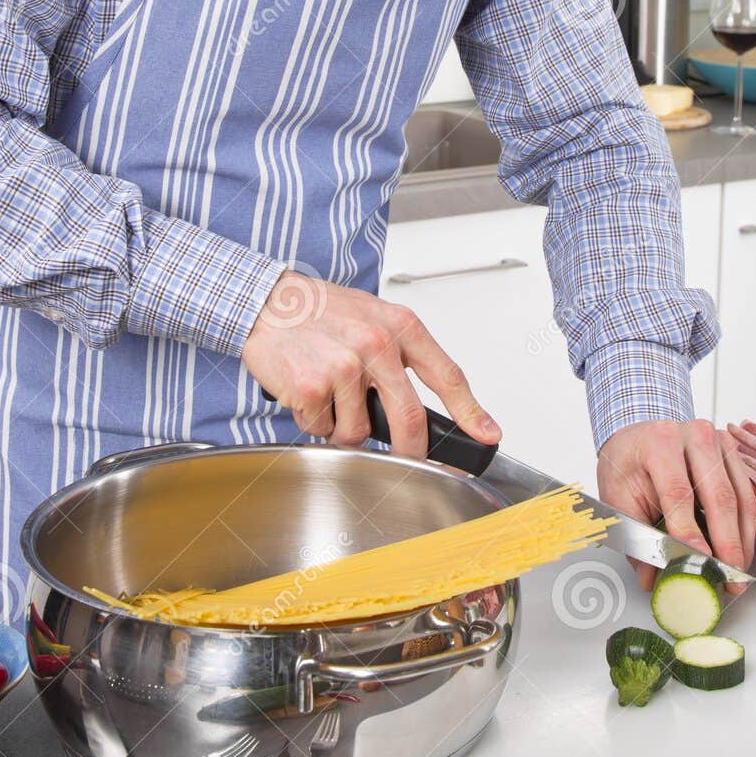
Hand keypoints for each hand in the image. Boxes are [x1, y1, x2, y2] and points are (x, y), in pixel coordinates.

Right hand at [241, 271, 500, 459]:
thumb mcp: (373, 316)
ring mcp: (344, 366)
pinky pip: (322, 428)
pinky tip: (307, 391)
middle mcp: (376, 344)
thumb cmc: (321, 310)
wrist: (268, 299)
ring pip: (358, 431)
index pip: (447, 375)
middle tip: (406, 457)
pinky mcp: (313, 385)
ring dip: (343, 426)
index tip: (488, 434)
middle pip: (409, 417)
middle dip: (411, 450)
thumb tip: (422, 403)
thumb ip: (400, 355)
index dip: (471, 411)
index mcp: (400, 325)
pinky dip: (314, 420)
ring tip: (330, 394)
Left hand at [597, 419, 755, 593]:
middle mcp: (693, 436)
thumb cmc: (628, 463)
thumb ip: (636, 536)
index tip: (701, 558)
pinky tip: (741, 550)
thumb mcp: (618, 496)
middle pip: (718, 495)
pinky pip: (747, 495)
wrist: (637, 437)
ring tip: (737, 571)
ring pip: (740, 497)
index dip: (690, 529)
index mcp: (659, 442)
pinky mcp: (733, 454)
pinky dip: (746, 528)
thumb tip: (650, 576)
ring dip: (742, 540)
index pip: (678, 491)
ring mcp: (718, 443)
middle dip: (726, 543)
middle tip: (728, 575)